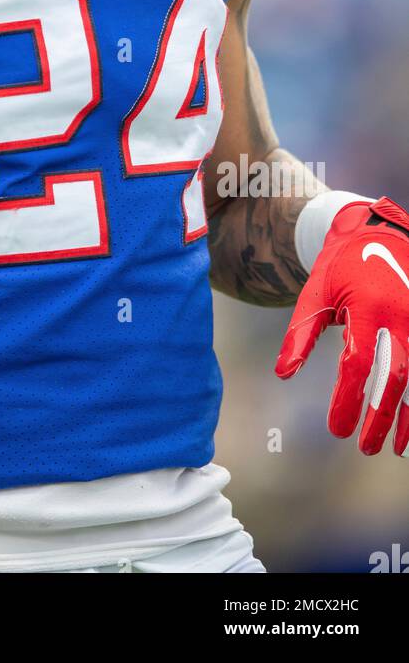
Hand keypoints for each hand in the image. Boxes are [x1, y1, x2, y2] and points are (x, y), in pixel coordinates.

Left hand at [275, 196, 408, 454]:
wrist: (376, 231)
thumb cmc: (341, 267)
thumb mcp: (315, 295)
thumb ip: (300, 335)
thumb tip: (284, 374)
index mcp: (366, 308)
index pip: (358, 365)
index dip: (348, 401)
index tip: (338, 430)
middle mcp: (400, 316)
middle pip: (394, 377)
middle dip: (381, 417)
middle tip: (365, 447)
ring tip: (399, 448)